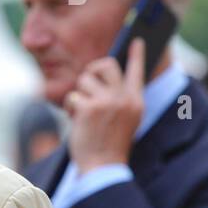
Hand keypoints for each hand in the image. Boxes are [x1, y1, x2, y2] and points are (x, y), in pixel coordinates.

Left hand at [65, 37, 145, 172]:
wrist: (102, 166)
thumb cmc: (109, 145)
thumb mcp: (123, 120)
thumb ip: (117, 100)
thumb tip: (101, 81)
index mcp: (136, 101)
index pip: (137, 72)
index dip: (136, 55)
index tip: (136, 40)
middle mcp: (124, 98)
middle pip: (106, 65)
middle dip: (92, 70)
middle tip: (87, 82)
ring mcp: (107, 101)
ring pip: (84, 80)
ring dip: (79, 95)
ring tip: (83, 114)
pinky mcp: (89, 107)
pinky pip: (72, 97)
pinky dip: (70, 108)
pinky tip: (77, 123)